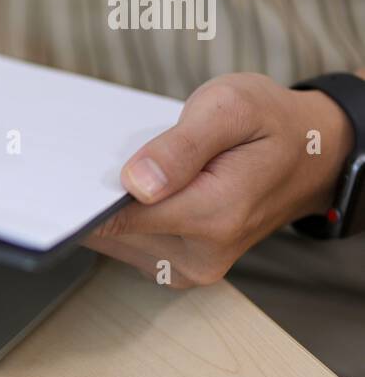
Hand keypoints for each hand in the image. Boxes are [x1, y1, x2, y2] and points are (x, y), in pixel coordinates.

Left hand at [87, 73, 352, 287]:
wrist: (311, 156)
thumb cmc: (270, 125)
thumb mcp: (231, 108)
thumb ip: (181, 146)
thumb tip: (136, 183)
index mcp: (214, 216)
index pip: (117, 217)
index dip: (87, 192)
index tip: (66, 168)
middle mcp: (200, 256)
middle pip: (111, 231)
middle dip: (98, 194)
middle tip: (104, 154)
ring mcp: (189, 268)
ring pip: (114, 241)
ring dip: (109, 207)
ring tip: (131, 167)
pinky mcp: (178, 268)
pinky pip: (128, 245)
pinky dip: (122, 217)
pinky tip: (136, 188)